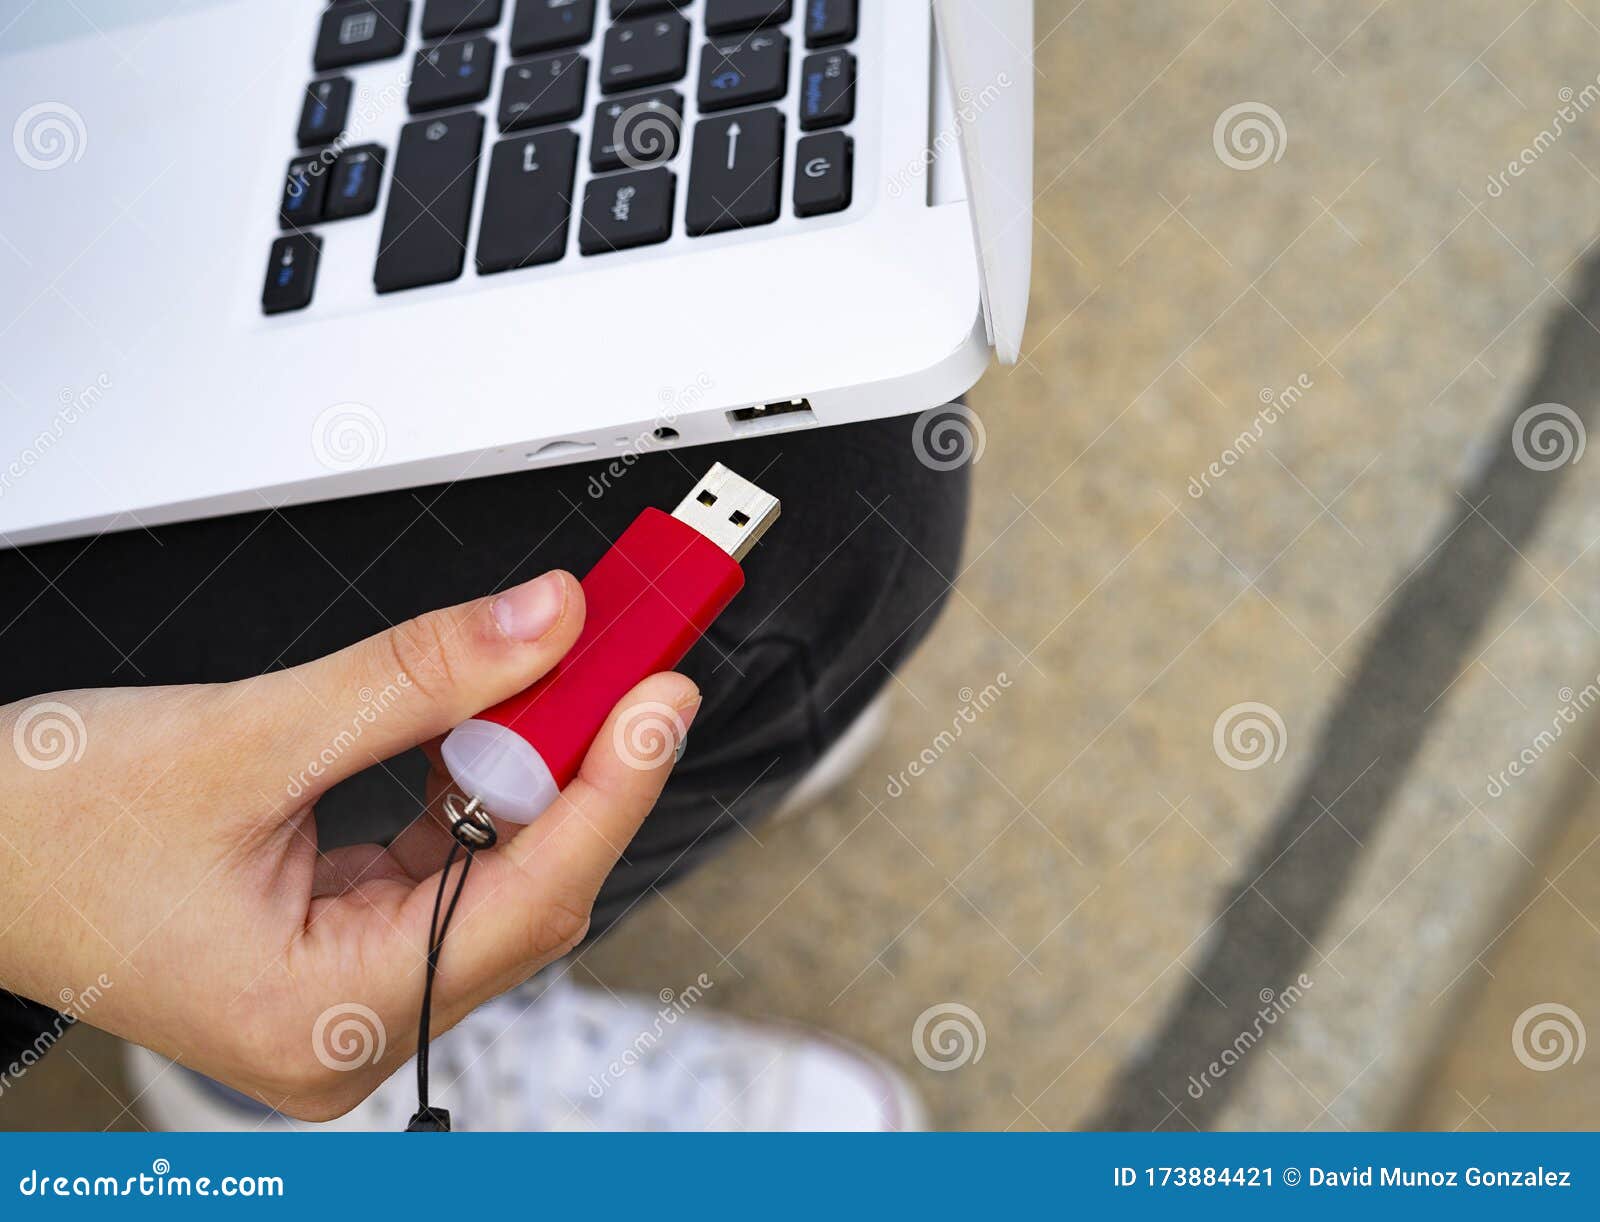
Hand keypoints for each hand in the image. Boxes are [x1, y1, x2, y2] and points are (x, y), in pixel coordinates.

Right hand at [0, 570, 698, 1119]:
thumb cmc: (44, 831)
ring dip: (534, 766)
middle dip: (581, 763)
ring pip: (497, 873)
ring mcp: (348, 989)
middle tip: (631, 656)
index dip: (614, 785)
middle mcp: (349, 1026)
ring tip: (568, 672)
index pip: (531, 899)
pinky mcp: (341, 941)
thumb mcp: (248, 735)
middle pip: (527, 888)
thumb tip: (544, 625)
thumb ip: (416, 678)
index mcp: (325, 1021)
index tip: (664, 692)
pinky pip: (450, 865)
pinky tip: (489, 722)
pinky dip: (478, 786)